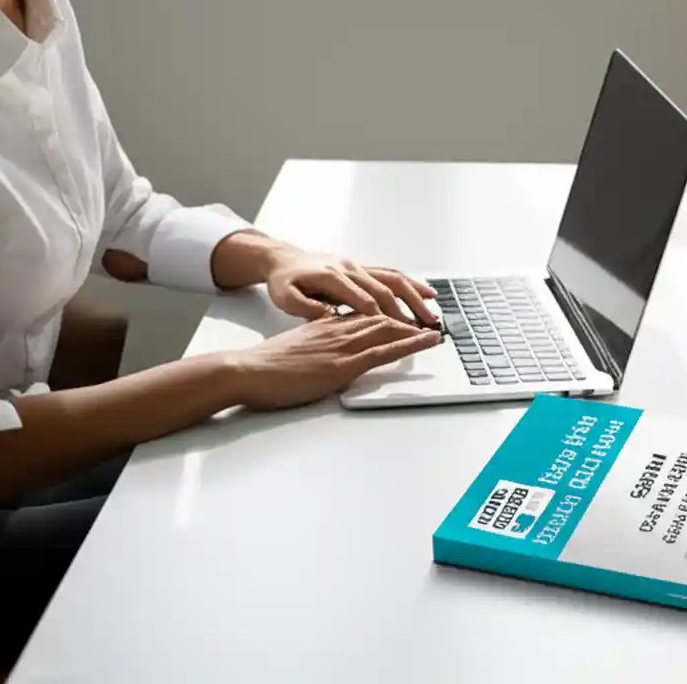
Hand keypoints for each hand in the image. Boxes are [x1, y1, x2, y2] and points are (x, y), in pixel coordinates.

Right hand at [227, 314, 441, 409]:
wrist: (246, 371)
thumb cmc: (264, 366)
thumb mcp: (295, 349)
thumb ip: (315, 347)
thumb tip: (324, 354)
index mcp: (326, 325)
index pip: (366, 314)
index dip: (390, 314)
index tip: (408, 315)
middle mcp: (338, 329)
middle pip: (383, 317)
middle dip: (410, 318)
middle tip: (432, 318)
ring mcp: (343, 345)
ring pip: (390, 329)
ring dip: (418, 327)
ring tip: (439, 327)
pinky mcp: (344, 364)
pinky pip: (385, 350)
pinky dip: (411, 344)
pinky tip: (428, 341)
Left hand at [265, 250, 437, 325]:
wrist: (283, 259)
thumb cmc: (284, 281)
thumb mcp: (285, 298)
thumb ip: (307, 308)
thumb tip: (331, 315)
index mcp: (332, 277)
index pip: (364, 300)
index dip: (383, 318)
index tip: (398, 333)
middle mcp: (350, 268)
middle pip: (385, 290)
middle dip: (406, 311)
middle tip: (423, 329)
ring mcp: (358, 266)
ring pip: (393, 279)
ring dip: (414, 297)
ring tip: (431, 313)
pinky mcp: (362, 267)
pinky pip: (390, 273)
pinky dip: (411, 283)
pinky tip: (426, 293)